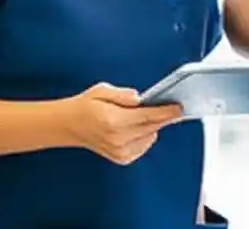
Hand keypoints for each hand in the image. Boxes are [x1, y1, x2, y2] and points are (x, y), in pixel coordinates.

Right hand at [65, 83, 183, 164]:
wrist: (69, 125)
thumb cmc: (85, 106)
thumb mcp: (102, 90)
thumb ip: (123, 95)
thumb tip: (139, 98)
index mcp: (114, 120)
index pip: (148, 116)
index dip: (166, 112)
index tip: (178, 107)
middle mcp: (118, 138)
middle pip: (152, 127)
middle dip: (162, 117)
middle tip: (169, 107)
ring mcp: (119, 150)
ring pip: (150, 137)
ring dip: (152, 126)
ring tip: (142, 116)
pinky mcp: (121, 158)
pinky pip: (143, 146)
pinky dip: (145, 137)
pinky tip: (136, 128)